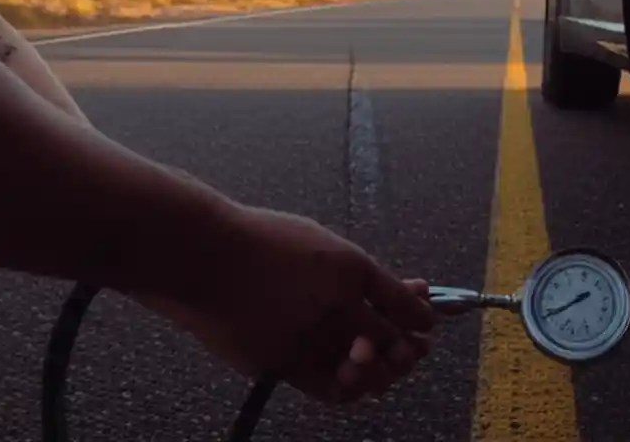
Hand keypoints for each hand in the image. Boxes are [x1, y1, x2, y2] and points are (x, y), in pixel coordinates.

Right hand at [137, 207, 436, 403]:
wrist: (203, 257)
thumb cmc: (260, 242)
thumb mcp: (319, 242)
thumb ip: (356, 272)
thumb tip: (400, 290)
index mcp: (349, 267)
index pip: (404, 303)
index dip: (422, 315)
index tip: (425, 321)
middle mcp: (337, 304)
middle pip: (393, 342)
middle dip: (410, 350)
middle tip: (413, 352)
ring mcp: (310, 337)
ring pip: (366, 372)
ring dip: (382, 372)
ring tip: (382, 366)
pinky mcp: (284, 363)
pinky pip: (332, 388)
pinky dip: (349, 386)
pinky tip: (348, 375)